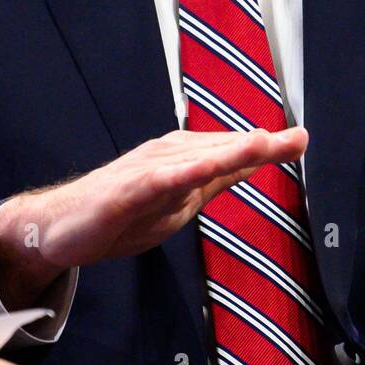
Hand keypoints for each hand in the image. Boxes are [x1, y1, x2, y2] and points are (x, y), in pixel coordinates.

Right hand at [0, 127, 307, 308]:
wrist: (62, 226)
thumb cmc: (122, 210)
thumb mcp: (182, 199)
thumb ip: (218, 178)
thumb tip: (258, 158)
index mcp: (183, 158)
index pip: (231, 150)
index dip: (268, 145)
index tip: (302, 138)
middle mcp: (168, 155)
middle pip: (221, 148)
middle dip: (259, 143)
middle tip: (297, 137)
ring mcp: (147, 170)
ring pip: (196, 158)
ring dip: (230, 149)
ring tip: (264, 143)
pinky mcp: (127, 189)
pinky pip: (160, 180)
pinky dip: (185, 171)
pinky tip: (205, 168)